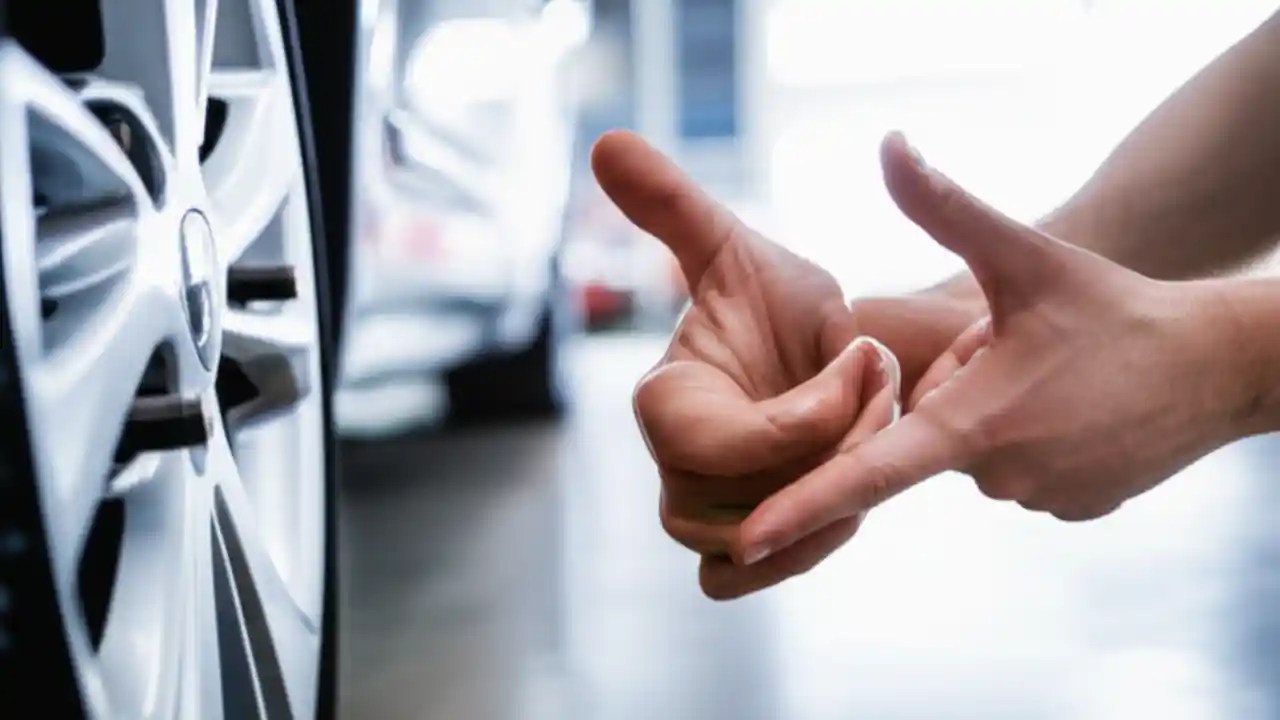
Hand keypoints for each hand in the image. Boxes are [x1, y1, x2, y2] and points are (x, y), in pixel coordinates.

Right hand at [591, 131, 900, 598]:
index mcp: (663, 402)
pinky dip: (807, 546)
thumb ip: (672, 205)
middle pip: (750, 503)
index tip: (863, 361)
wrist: (817, 360)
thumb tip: (605, 139)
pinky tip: (848, 492)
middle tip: (883, 400)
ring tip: (869, 438)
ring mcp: (695, 516)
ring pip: (760, 545)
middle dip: (833, 456)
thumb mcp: (739, 249)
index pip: (723, 446)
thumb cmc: (777, 301)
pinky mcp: (729, 551)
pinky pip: (750, 576)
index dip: (808, 416)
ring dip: (833, 502)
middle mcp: (669, 467)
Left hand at [736, 133, 1261, 565]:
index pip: (870, 473)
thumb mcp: (1026, 256)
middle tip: (1020, 346)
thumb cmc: (1117, 309)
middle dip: (958, 387)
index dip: (804, 507)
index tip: (746, 544)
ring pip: (979, 448)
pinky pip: (1022, 466)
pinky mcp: (1074, 509)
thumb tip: (889, 145)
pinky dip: (1033, 433)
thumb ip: (948, 206)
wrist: (1220, 364)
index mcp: (974, 424)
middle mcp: (999, 476)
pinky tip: (1078, 401)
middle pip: (934, 430)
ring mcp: (1041, 499)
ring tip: (1059, 371)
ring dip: (998, 409)